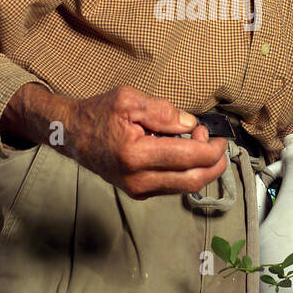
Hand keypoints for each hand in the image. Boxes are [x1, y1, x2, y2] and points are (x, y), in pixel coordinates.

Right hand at [9, 83, 228, 198]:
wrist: (71, 134)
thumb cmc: (99, 114)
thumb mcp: (130, 100)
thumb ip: (163, 112)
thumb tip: (191, 125)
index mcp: (136, 155)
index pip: (189, 158)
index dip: (212, 150)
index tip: (220, 138)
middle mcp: (138, 179)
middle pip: (193, 180)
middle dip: (214, 164)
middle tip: (217, 145)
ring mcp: (137, 189)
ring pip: (185, 186)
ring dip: (201, 168)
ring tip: (196, 143)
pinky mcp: (138, 192)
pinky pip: (173, 186)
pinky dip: (186, 172)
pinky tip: (183, 153)